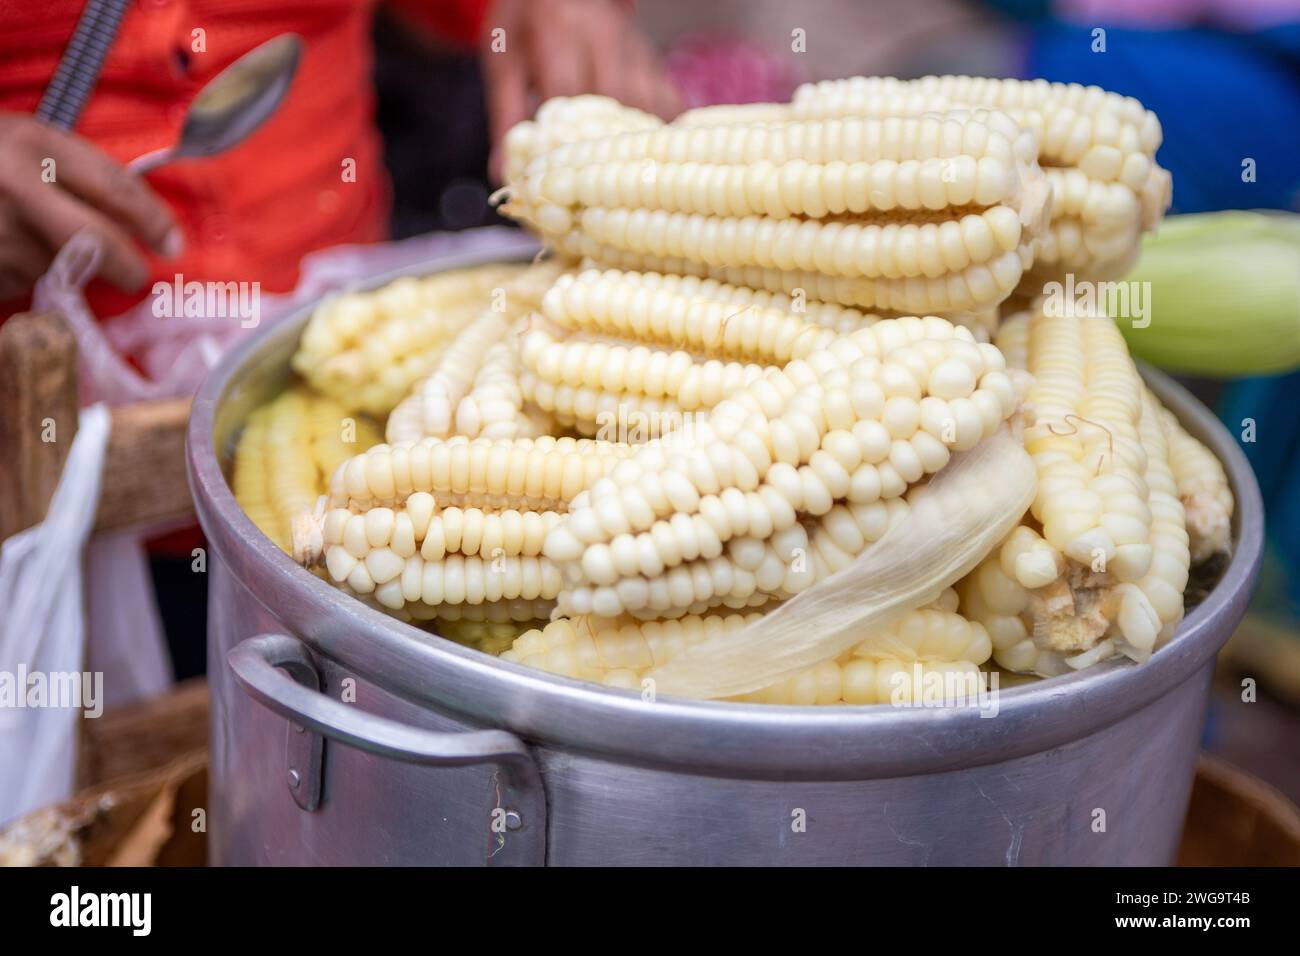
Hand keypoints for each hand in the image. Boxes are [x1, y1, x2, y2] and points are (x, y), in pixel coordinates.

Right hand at [0, 113, 180, 299]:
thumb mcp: (23, 139)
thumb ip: (76, 173)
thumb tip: (144, 225)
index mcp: (31, 144)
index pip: (114, 188)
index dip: (153, 221)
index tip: (173, 245)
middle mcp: (14, 187)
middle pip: (96, 244)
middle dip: (125, 266)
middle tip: (136, 275)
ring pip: (55, 269)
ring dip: (60, 269)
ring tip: (26, 238)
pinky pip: (17, 283)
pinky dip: (20, 274)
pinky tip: (2, 249)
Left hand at [481, 0, 680, 179]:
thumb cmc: (526, 26)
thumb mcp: (504, 63)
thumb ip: (506, 117)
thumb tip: (504, 176)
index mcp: (558, 31)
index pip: (568, 92)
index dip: (565, 141)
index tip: (561, 182)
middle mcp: (602, 35)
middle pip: (616, 101)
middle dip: (607, 150)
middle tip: (598, 193)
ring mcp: (633, 46)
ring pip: (648, 103)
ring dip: (639, 146)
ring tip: (629, 185)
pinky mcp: (652, 58)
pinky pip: (668, 100)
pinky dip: (664, 132)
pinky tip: (654, 160)